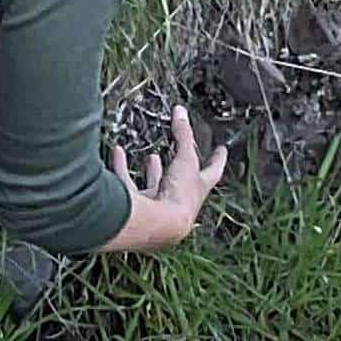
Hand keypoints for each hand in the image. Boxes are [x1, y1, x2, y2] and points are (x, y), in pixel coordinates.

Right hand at [104, 106, 227, 252]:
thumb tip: (181, 112)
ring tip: (150, 156)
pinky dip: (123, 169)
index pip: (213, 171)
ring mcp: (159, 207)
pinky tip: (118, 154)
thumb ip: (183, 135)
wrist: (158, 227)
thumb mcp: (186, 160)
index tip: (222, 150)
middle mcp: (180, 201)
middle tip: (178, 153)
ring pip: (156, 186)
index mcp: (198, 190)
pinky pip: (130, 187)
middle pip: (182, 180)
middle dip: (179, 165)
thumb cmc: (179, 199)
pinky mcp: (138, 210)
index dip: (218, 159)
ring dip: (153, 170)